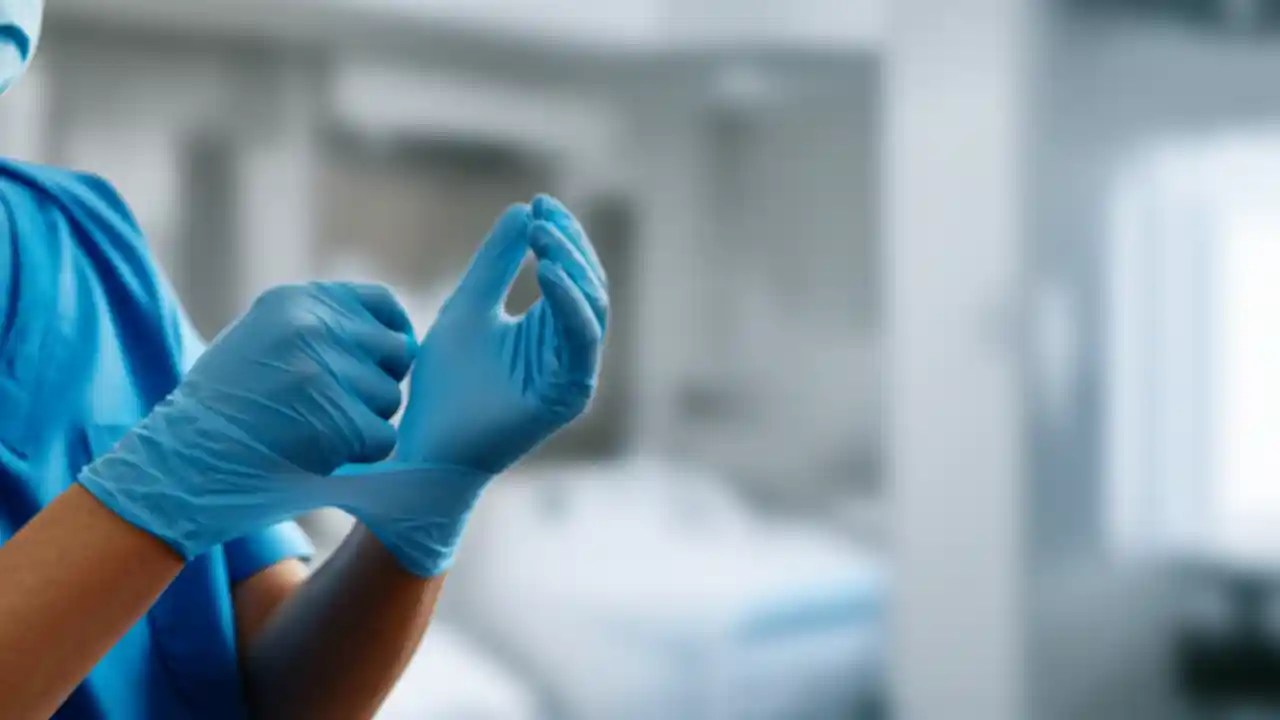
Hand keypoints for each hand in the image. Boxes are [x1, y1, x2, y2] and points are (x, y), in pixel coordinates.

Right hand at [79, 282, 415, 558]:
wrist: (184, 462)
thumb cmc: (224, 408)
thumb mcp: (262, 339)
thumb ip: (320, 328)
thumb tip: (397, 338)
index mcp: (298, 301)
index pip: (381, 303)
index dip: (390, 335)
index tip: (382, 361)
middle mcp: (317, 326)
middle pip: (396, 352)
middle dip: (376, 382)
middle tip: (338, 406)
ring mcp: (330, 371)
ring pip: (390, 398)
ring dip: (364, 421)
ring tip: (313, 429)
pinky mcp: (341, 419)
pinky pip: (383, 437)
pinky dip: (360, 454)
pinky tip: (320, 453)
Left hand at [354, 196, 607, 576]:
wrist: (425, 443)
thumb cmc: (445, 384)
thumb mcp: (469, 306)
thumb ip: (496, 263)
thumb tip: (524, 209)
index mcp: (549, 330)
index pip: (570, 274)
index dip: (561, 235)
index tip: (539, 202)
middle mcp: (567, 351)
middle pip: (587, 287)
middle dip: (569, 245)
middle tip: (543, 215)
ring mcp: (571, 374)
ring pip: (591, 309)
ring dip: (572, 268)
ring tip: (544, 236)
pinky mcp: (567, 395)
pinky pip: (579, 341)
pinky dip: (568, 303)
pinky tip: (547, 272)